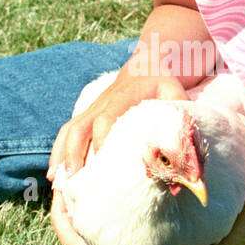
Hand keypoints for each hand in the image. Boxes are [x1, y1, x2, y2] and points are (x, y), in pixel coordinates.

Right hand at [46, 69, 188, 184]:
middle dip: (73, 152)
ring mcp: (92, 109)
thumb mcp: (176, 95)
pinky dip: (58, 151)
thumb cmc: (163, 84)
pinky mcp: (87, 115)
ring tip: (57, 181)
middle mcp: (102, 104)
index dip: (102, 139)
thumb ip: (181, 122)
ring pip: (69, 130)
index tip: (100, 162)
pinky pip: (67, 131)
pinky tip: (56, 173)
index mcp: (122, 98)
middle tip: (72, 179)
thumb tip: (188, 167)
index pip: (106, 119)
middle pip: (80, 127)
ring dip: (61, 155)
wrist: (147, 63)